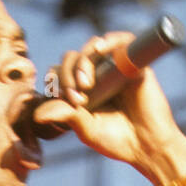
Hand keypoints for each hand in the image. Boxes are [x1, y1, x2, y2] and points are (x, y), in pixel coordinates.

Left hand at [30, 31, 185, 177]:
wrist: (148, 146)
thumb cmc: (117, 141)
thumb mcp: (85, 130)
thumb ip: (65, 117)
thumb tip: (37, 114)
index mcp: (82, 90)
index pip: (60, 72)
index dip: (56, 81)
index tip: (63, 101)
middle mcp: (98, 75)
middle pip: (72, 58)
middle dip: (67, 74)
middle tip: (77, 98)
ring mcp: (115, 67)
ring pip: (92, 48)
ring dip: (83, 61)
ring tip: (85, 83)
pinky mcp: (134, 64)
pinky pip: (121, 40)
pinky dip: (110, 39)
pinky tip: (99, 48)